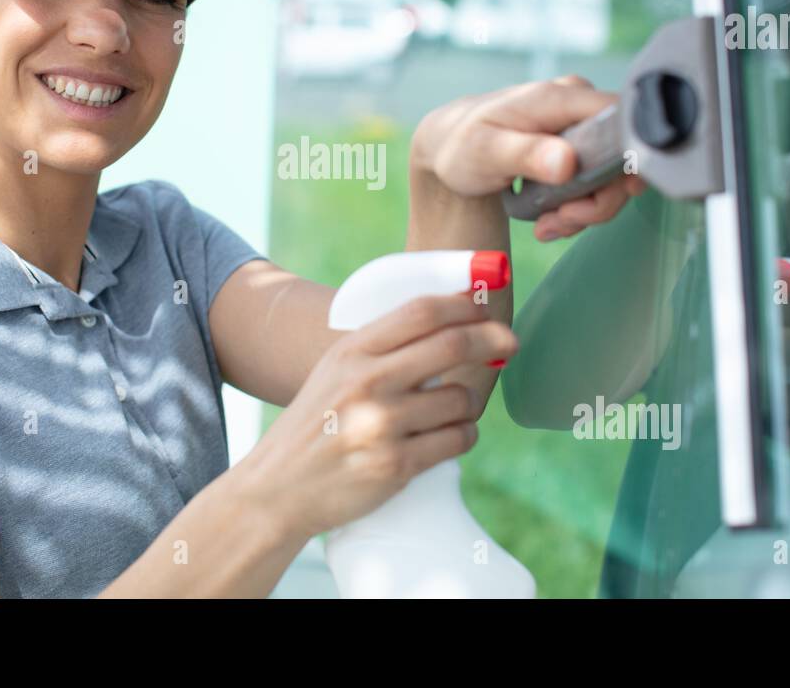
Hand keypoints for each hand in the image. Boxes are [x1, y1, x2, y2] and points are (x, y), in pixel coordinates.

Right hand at [238, 290, 517, 540]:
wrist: (279, 486)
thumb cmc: (317, 423)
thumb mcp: (336, 370)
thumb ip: (381, 346)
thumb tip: (451, 320)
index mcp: (352, 351)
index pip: (421, 311)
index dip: (464, 304)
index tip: (487, 308)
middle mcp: (367, 382)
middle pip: (451, 345)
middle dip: (492, 338)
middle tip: (510, 343)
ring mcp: (382, 425)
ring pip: (461, 399)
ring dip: (470, 403)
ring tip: (454, 410)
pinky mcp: (396, 465)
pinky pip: (457, 440)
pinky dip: (463, 435)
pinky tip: (447, 437)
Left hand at [411, 76, 646, 241]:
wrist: (448, 149)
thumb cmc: (462, 146)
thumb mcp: (486, 152)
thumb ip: (527, 155)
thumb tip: (566, 162)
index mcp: (558, 97)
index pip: (621, 118)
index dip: (627, 159)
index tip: (600, 198)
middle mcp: (577, 104)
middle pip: (621, 153)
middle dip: (598, 198)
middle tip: (562, 221)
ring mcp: (579, 124)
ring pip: (610, 173)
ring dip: (585, 209)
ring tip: (548, 224)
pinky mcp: (578, 144)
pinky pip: (596, 179)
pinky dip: (578, 206)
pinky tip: (549, 219)